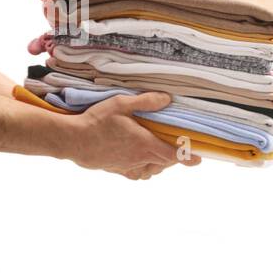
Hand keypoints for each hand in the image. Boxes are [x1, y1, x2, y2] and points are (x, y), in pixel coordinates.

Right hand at [66, 91, 201, 178]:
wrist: (73, 141)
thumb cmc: (96, 122)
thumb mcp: (121, 104)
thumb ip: (146, 101)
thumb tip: (167, 99)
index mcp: (145, 144)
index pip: (174, 155)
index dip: (189, 158)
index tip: (199, 159)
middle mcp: (139, 159)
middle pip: (164, 163)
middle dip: (172, 157)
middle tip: (176, 148)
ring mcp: (128, 167)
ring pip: (151, 170)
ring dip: (158, 164)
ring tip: (157, 153)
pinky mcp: (117, 170)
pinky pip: (136, 174)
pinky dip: (142, 169)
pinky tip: (138, 161)